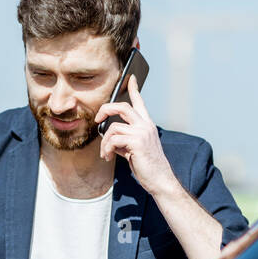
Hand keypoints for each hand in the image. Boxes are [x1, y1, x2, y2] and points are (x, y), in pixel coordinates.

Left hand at [95, 75, 179, 196]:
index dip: (134, 89)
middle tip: (97, 118)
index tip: (130, 78)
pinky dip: (106, 148)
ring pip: (113, 127)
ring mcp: (142, 132)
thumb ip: (124, 140)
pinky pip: (113, 139)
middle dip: (106, 109)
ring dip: (104, 142)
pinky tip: (108, 157)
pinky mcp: (137, 142)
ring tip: (105, 154)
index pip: (140, 103)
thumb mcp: (134, 150)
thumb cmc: (147, 167)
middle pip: (123, 107)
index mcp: (147, 125)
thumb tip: (108, 138)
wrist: (160, 180)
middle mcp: (146, 125)